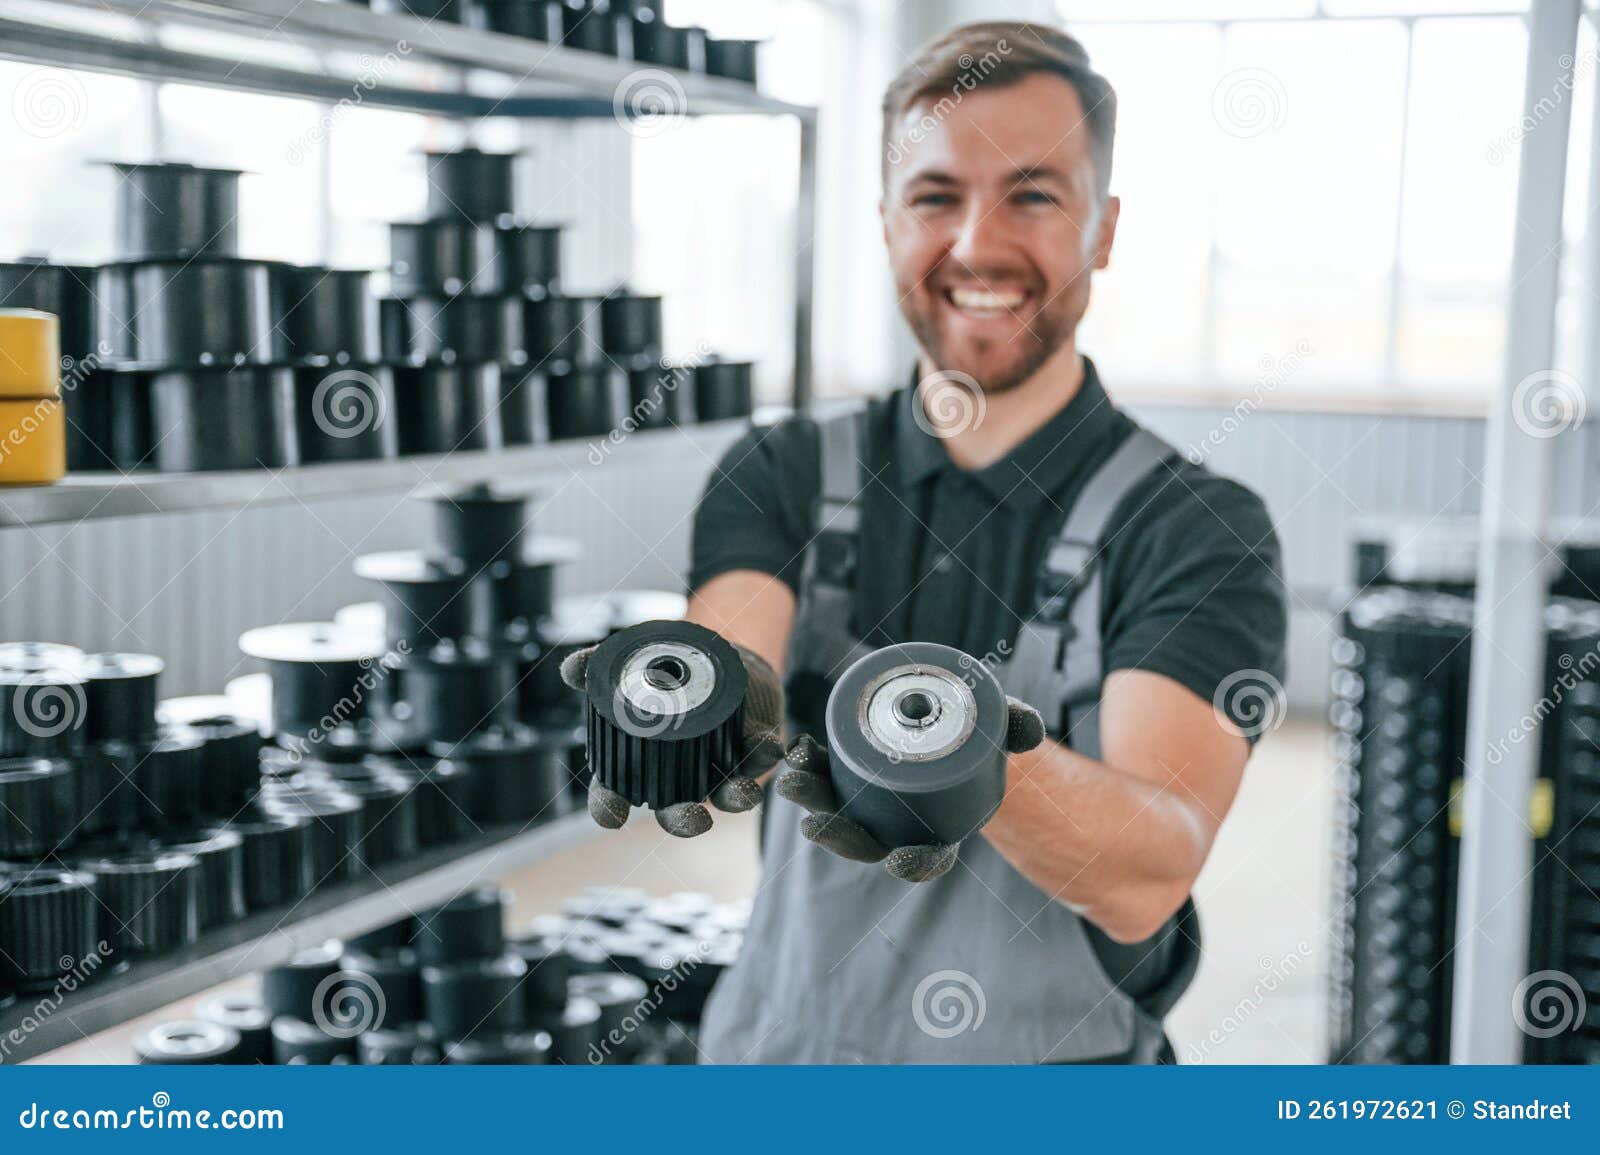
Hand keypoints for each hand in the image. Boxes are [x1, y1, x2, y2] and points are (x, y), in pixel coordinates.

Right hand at [559, 639, 784, 837]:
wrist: (719, 660)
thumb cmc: (665, 674)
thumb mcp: (630, 665)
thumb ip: (597, 668)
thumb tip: (571, 668)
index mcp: (636, 766)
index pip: (613, 796)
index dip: (609, 809)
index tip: (611, 814)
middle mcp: (676, 779)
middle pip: (674, 813)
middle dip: (683, 820)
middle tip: (692, 819)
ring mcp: (716, 771)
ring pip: (724, 796)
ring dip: (735, 798)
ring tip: (744, 793)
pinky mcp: (751, 754)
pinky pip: (759, 760)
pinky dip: (765, 755)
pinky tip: (773, 746)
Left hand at [773, 697, 1044, 882]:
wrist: (951, 723)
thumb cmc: (980, 737)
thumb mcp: (1002, 728)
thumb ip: (1018, 727)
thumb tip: (1029, 729)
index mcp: (940, 829)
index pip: (929, 860)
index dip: (915, 865)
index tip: (898, 861)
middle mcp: (899, 825)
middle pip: (866, 843)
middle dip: (839, 836)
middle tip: (816, 824)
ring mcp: (869, 804)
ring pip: (835, 814)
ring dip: (811, 802)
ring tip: (791, 783)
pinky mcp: (847, 777)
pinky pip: (823, 778)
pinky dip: (809, 766)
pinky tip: (798, 749)